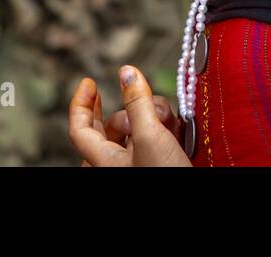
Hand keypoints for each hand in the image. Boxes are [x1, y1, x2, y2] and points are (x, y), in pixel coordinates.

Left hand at [69, 66, 192, 166]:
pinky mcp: (153, 165)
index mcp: (102, 160)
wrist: (191, 199)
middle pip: (109, 128)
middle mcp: (113, 165)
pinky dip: (161, 130)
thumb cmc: (164, 176)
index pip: (79, 128)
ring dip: (151, 117)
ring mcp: (133, 166)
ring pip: (133, 132)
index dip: (81, 102)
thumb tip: (126, 72)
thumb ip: (138, 102)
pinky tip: (176, 128)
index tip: (89, 81)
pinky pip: (150, 141)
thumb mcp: (151, 135)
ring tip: (169, 119)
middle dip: (128, 108)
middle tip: (133, 98)